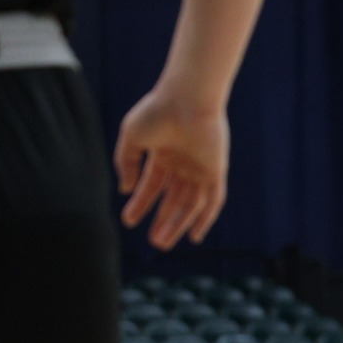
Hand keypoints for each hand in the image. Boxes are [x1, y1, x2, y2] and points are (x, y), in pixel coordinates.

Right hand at [114, 86, 229, 250]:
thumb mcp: (132, 139)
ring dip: (177, 224)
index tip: (128, 221)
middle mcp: (183, 164)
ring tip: (162, 242)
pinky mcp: (216, 170)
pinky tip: (194, 235)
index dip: (141, 204)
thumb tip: (126, 189)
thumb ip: (126, 163)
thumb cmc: (157, 112)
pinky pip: (213, 200)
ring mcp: (201, 168)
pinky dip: (205, 218)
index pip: (152, 186)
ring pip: (190, 204)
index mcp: (164, 155)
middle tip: (153, 242)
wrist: (186, 99)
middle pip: (174, 200)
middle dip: (163, 221)